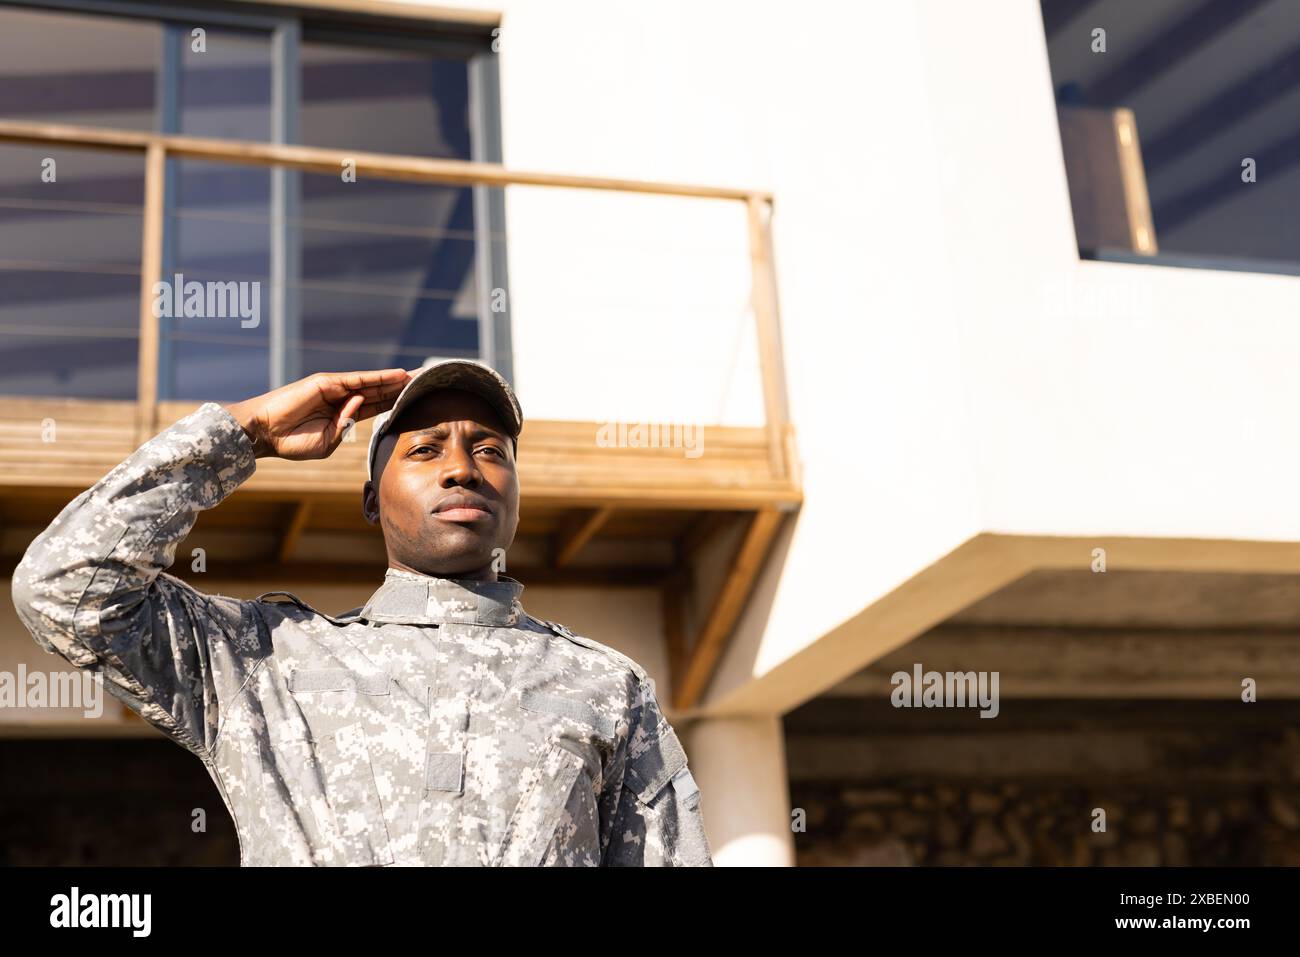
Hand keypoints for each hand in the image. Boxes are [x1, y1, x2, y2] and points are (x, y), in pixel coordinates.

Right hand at [225, 369, 411, 459]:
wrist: (266, 433)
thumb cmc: (292, 442)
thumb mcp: (327, 443)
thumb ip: (345, 428)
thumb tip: (359, 406)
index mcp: (344, 416)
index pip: (377, 407)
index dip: (396, 403)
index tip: (417, 401)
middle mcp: (343, 399)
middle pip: (380, 392)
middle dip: (402, 388)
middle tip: (427, 382)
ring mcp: (335, 389)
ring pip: (372, 383)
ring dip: (396, 380)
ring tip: (419, 376)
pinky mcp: (327, 382)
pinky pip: (358, 380)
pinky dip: (378, 377)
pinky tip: (397, 375)